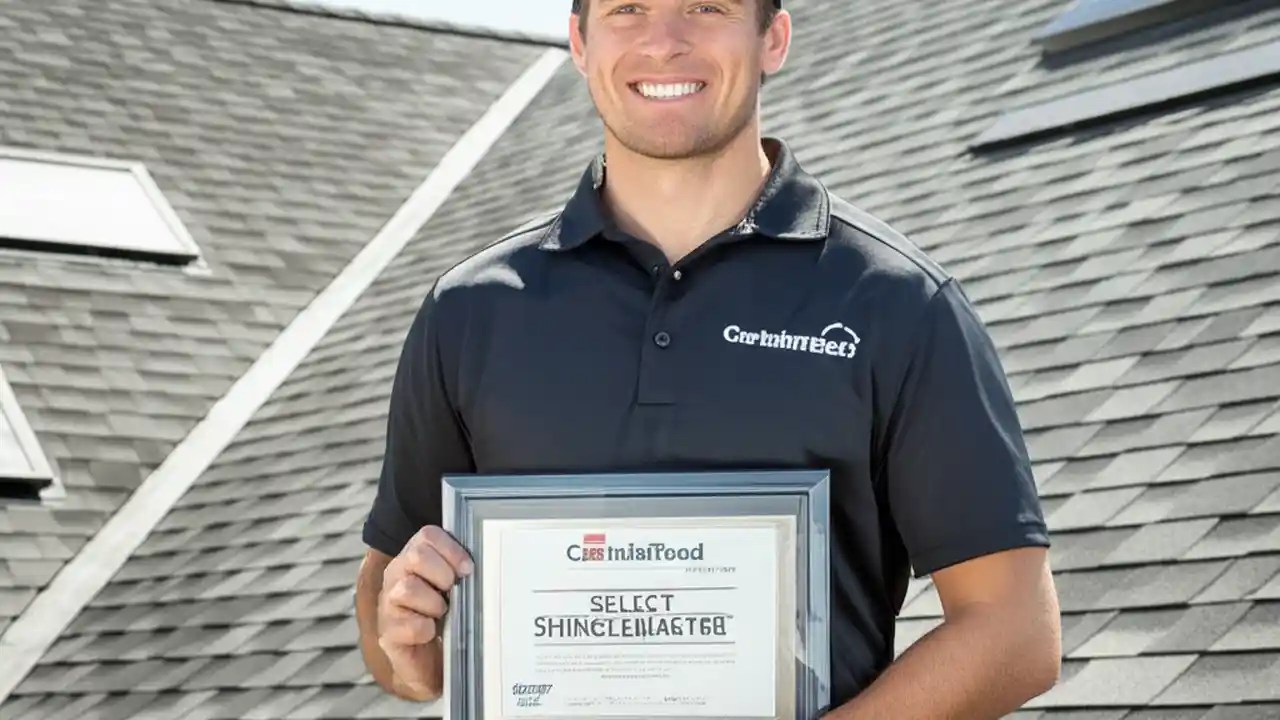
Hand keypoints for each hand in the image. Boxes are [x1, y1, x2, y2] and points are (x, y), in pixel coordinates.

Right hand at [377, 525, 473, 693]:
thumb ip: (462, 571)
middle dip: (443, 574)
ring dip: (434, 603)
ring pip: (408, 588)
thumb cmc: (444, 619)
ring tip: (441, 614)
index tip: (467, 568)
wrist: (428, 663)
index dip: (451, 549)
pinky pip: (411, 625)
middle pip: (417, 555)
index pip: (428, 535)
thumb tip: (489, 559)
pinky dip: (426, 630)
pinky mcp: (388, 632)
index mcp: (413, 558)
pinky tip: (430, 633)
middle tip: (451, 591)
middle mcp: (396, 575)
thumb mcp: (454, 589)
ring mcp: (388, 603)